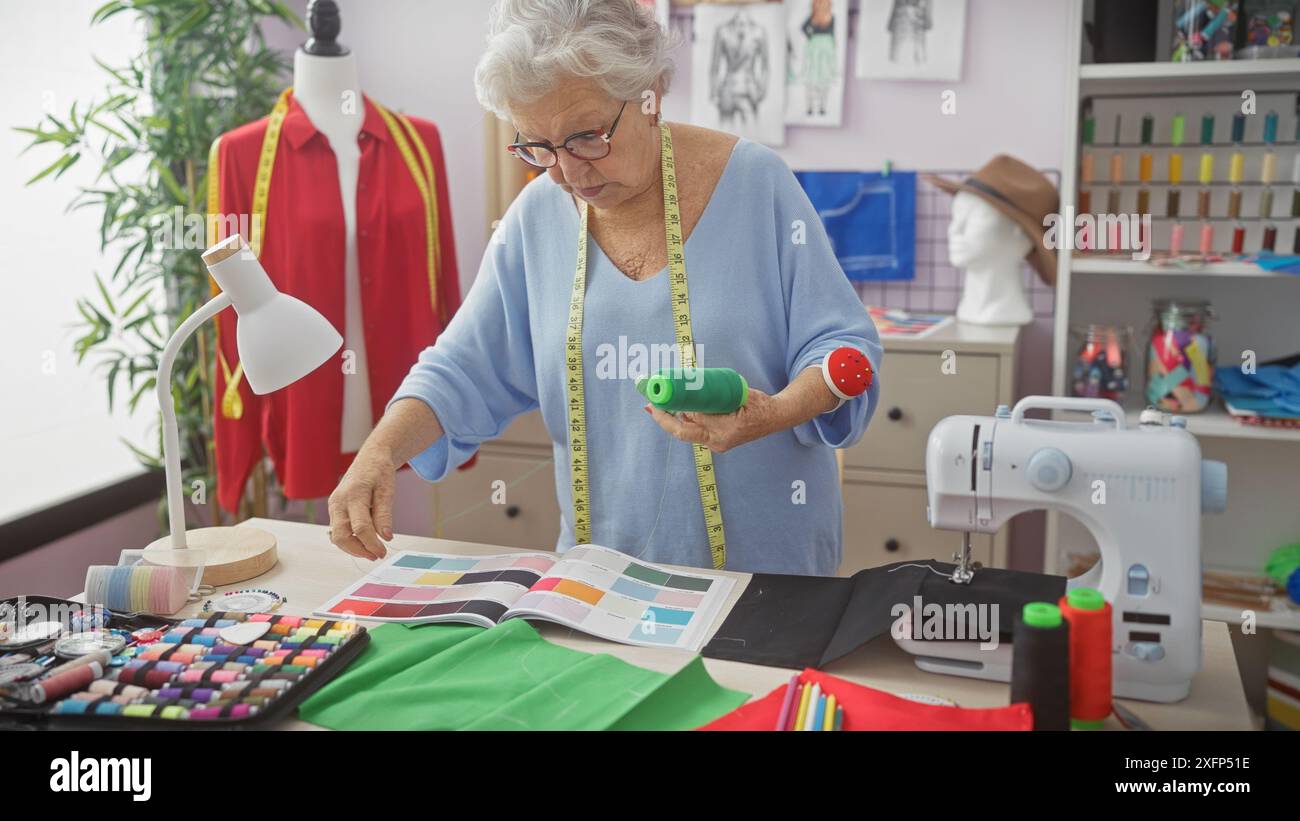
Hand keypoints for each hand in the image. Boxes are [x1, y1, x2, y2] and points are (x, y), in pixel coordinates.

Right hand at [328, 445, 396, 560]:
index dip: (371, 544)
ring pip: (336, 536)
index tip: (383, 552)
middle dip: (358, 550)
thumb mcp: (387, 490)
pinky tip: (364, 542)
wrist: (370, 458)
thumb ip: (385, 514)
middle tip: (377, 555)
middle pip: (341, 536)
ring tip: (373, 550)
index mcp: (353, 494)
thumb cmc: (379, 471)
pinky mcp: (334, 510)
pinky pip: (338, 531)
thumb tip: (386, 537)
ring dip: (353, 547)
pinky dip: (350, 540)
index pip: (360, 527)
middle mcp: (338, 502)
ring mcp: (334, 506)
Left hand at [644, 387, 784, 452]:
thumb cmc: (758, 404)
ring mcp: (717, 443)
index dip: (668, 415)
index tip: (656, 404)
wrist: (775, 417)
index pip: (688, 426)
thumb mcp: (737, 396)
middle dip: (665, 417)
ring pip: (689, 431)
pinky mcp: (716, 441)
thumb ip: (713, 400)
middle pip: (683, 432)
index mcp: (723, 431)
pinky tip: (676, 409)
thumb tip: (686, 400)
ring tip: (659, 403)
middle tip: (650, 403)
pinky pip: (696, 431)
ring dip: (673, 418)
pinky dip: (685, 420)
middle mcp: (717, 442)